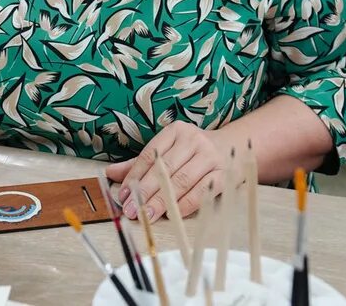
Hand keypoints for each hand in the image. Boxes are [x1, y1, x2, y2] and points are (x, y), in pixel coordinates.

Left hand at [103, 122, 234, 221]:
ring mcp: (210, 157)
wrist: (235, 147)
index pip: (150, 155)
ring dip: (161, 201)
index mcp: (176, 131)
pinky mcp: (224, 175)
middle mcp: (194, 141)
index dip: (134, 176)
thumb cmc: (194, 152)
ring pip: (181, 181)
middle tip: (131, 210)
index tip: (123, 195)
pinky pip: (201, 193)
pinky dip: (185, 205)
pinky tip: (172, 214)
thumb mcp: (169, 149)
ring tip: (146, 215)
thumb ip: (141, 162)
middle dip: (145, 192)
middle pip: (164, 169)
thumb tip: (110, 173)